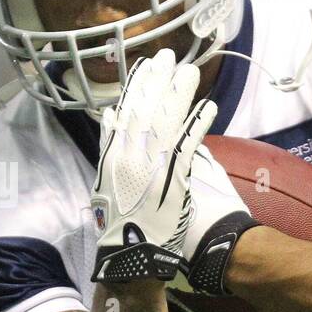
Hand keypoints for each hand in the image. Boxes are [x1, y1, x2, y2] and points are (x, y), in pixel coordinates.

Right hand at [90, 48, 256, 293]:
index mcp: (112, 155)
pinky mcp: (173, 180)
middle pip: (146, 110)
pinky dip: (198, 124)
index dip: (137, 86)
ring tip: (190, 72)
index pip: (125, 112)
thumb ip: (108, 146)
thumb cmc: (117, 220)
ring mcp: (151, 167)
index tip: (148, 64)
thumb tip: (110, 115)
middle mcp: (130, 157)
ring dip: (179, 95)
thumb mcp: (103, 180)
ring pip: (166, 122)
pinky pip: (188, 146)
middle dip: (159, 81)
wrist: (131, 256)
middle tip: (170, 55)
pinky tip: (208, 106)